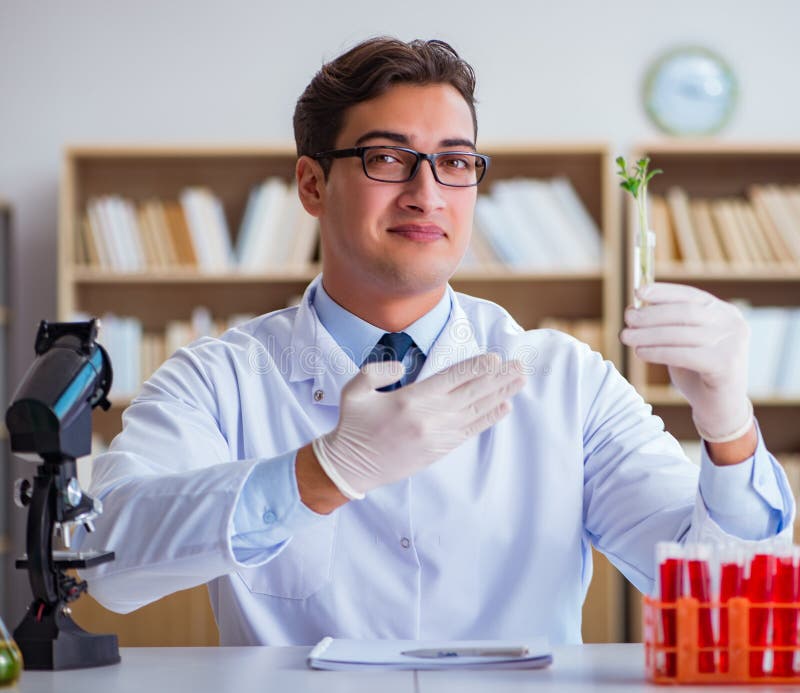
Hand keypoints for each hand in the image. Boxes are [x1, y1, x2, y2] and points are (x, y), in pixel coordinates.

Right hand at [312, 353, 525, 498]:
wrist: (352, 466)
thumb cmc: (353, 425)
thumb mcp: (354, 390)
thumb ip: (376, 371)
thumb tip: (401, 366)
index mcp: (411, 399)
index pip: (452, 378)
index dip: (476, 366)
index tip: (495, 357)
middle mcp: (429, 417)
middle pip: (472, 392)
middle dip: (498, 377)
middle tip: (519, 365)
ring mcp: (437, 435)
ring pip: (477, 410)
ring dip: (501, 394)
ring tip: (519, 381)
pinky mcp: (439, 450)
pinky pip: (471, 431)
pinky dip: (489, 417)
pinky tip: (504, 406)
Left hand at [620, 282, 752, 441]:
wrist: (720, 407)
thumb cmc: (697, 370)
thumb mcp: (684, 341)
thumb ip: (669, 324)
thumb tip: (635, 308)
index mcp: (724, 311)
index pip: (691, 295)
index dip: (663, 292)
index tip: (638, 292)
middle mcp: (733, 323)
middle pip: (684, 313)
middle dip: (652, 315)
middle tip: (628, 319)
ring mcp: (733, 344)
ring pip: (681, 333)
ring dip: (649, 334)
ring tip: (626, 337)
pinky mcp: (726, 365)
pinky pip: (684, 354)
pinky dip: (658, 352)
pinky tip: (640, 353)